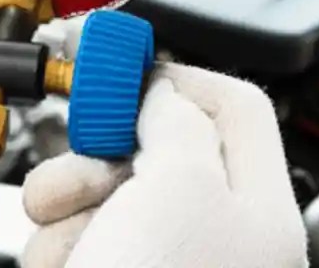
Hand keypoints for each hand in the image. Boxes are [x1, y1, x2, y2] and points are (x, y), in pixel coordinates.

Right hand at [21, 63, 306, 267]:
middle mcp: (218, 243)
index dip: (177, 79)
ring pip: (106, 202)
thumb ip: (176, 122)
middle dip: (102, 153)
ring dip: (68, 210)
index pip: (235, 110)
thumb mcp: (180, 186)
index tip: (121, 70)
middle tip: (79, 157)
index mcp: (261, 211)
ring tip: (63, 238)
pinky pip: (77, 249)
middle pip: (159, 155)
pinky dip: (57, 254)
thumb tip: (163, 91)